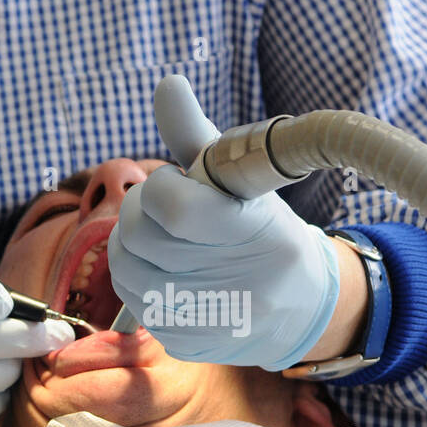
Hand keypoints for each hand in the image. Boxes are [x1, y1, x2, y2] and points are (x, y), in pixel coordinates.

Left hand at [107, 76, 340, 369]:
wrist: (301, 306)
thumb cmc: (261, 225)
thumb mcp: (237, 174)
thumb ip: (192, 132)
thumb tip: (166, 83)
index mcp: (250, 229)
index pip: (168, 205)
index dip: (162, 187)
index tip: (178, 182)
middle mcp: (234, 280)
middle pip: (136, 235)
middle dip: (142, 214)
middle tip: (169, 211)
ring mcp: (209, 318)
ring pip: (125, 268)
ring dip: (134, 245)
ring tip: (166, 238)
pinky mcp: (187, 343)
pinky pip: (134, 301)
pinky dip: (141, 279)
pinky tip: (170, 271)